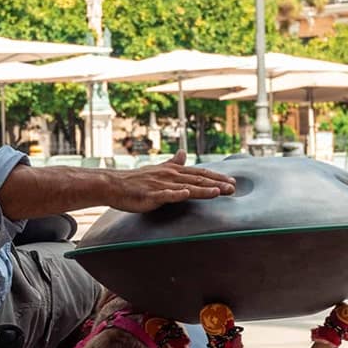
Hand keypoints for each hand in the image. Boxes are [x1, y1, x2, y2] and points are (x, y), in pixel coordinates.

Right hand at [105, 151, 235, 212]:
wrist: (113, 184)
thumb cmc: (136, 180)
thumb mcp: (158, 169)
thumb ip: (173, 162)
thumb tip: (183, 152)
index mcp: (173, 171)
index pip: (199, 173)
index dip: (217, 176)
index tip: (232, 181)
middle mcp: (170, 176)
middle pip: (197, 179)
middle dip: (217, 183)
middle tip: (233, 188)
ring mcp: (161, 185)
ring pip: (186, 187)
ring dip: (203, 189)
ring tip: (218, 191)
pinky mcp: (151, 195)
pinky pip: (166, 195)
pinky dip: (177, 194)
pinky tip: (187, 194)